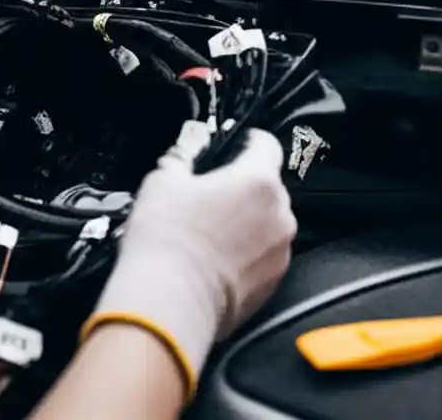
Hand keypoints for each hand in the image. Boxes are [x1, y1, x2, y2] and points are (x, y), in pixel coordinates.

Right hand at [82, 123, 295, 399]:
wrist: (171, 301)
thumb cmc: (167, 241)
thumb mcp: (162, 182)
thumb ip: (180, 161)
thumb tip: (181, 159)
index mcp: (258, 180)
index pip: (267, 145)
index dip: (252, 139)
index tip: (243, 142)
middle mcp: (279, 215)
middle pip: (267, 188)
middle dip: (242, 188)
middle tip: (209, 196)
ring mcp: (279, 252)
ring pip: (267, 225)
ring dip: (246, 223)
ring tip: (208, 232)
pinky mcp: (272, 283)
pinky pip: (263, 257)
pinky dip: (245, 254)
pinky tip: (214, 258)